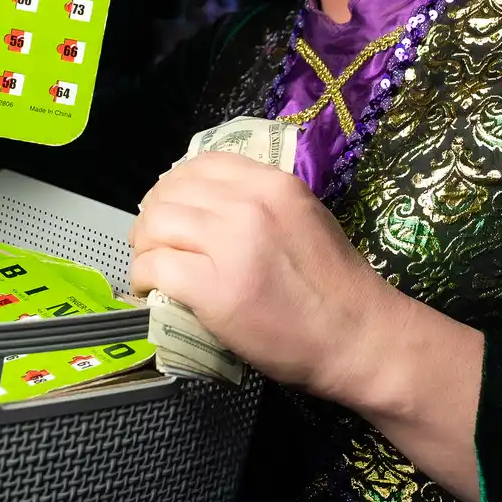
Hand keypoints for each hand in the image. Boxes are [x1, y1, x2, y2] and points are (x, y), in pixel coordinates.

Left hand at [127, 152, 395, 401]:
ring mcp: (230, 244)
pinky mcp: (214, 288)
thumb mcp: (304, 217)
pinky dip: (143, 276)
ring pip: (157, 225)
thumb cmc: (335, 286)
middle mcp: (250, 204)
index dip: (175, 186)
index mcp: (273, 183)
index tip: (172, 208)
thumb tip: (208, 203)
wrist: (357, 336)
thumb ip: (261, 203)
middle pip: (171, 192)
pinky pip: (156, 266)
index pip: (202, 164)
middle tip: (153, 241)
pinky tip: (150, 289)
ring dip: (143, 246)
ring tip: (150, 266)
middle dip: (152, 216)